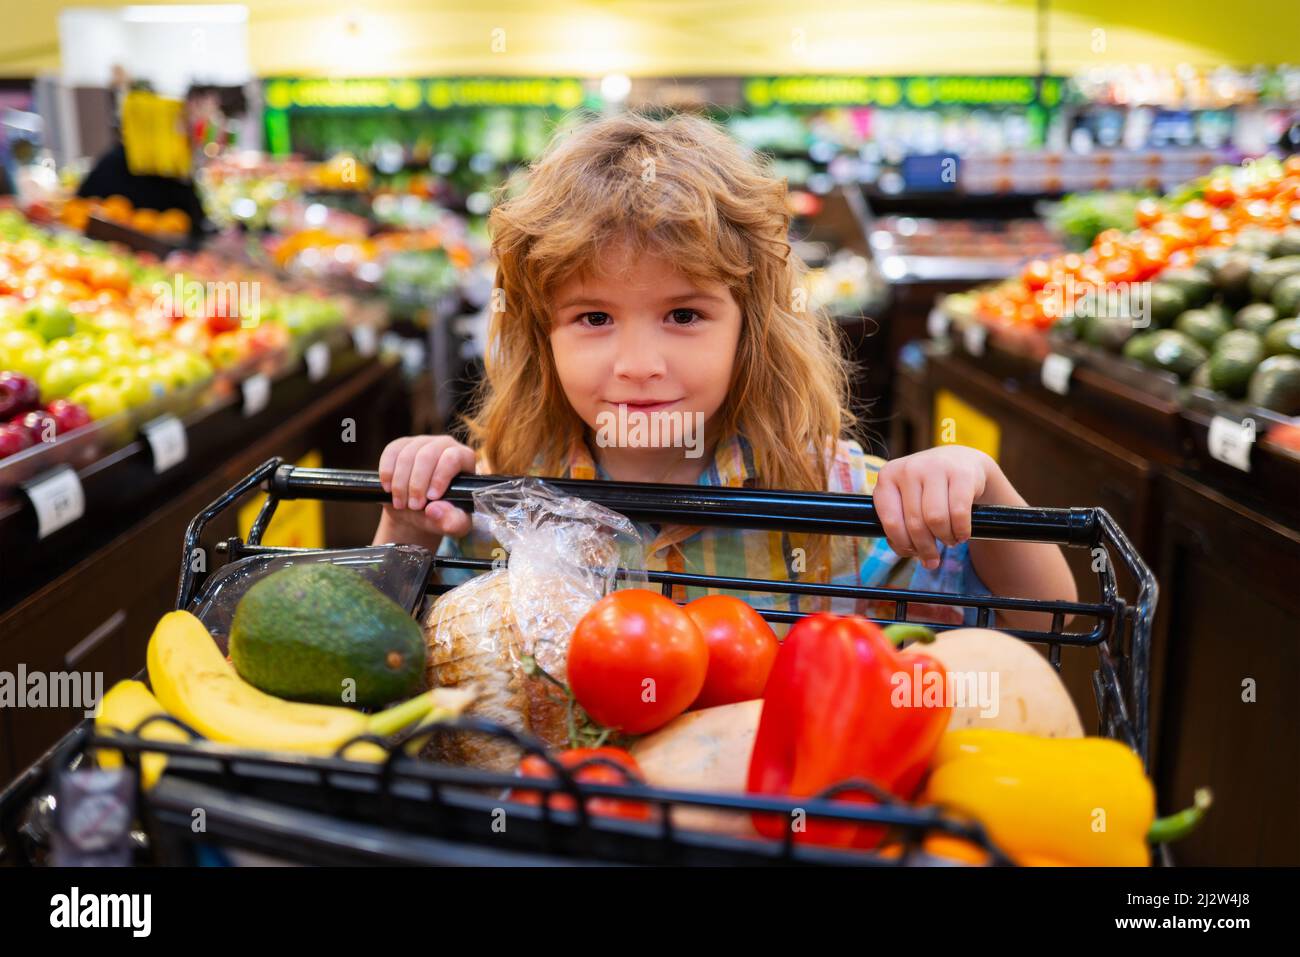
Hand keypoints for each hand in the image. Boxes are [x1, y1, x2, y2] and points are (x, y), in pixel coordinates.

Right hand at [374, 435, 476, 543]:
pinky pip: (391, 452)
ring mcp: (422, 442)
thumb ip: (452, 521)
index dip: (439, 478)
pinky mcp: (401, 445)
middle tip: (414, 506)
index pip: (452, 458)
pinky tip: (388, 489)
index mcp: (464, 458)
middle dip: (416, 484)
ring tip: (401, 504)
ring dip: (400, 483)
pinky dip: (387, 472)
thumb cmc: (442, 514)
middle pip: (427, 456)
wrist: (418, 511)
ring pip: (407, 455)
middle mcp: (444, 445)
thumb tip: (435, 510)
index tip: (431, 498)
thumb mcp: (453, 523)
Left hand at [872, 446, 996, 570]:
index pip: (891, 522)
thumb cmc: (928, 489)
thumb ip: (900, 524)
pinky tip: (962, 534)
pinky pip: (959, 512)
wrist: (961, 461)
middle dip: (925, 548)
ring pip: (936, 519)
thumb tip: (909, 553)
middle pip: (915, 524)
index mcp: (888, 477)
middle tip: (933, 558)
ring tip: (949, 541)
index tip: (913, 553)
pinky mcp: (961, 473)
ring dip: (944, 539)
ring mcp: (935, 467)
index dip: (902, 545)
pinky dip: (961, 530)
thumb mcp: (907, 499)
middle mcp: (909, 469)